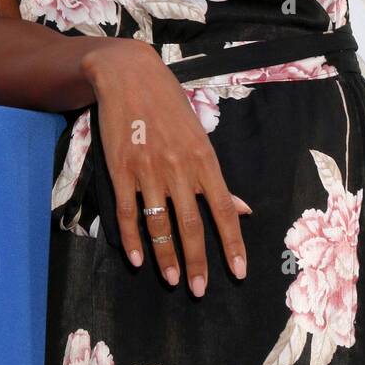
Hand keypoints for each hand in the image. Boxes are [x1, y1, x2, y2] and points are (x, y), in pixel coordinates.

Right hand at [82, 41, 250, 295]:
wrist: (129, 75)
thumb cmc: (169, 104)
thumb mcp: (200, 135)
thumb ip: (216, 177)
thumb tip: (244, 209)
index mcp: (204, 159)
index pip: (224, 209)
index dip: (233, 243)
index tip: (238, 272)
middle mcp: (179, 167)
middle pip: (192, 224)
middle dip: (197, 261)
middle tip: (199, 289)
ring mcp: (148, 169)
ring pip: (159, 224)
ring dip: (166, 256)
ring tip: (172, 280)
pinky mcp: (120, 169)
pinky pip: (128, 212)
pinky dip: (132, 239)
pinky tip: (137, 258)